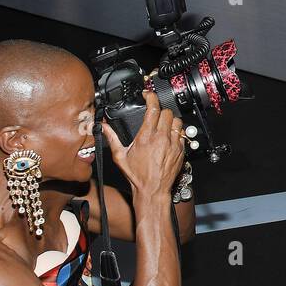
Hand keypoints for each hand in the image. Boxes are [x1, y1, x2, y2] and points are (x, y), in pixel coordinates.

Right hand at [99, 90, 184, 208]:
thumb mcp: (120, 156)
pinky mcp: (180, 150)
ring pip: (177, 121)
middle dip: (159, 110)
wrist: (153, 190)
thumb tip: (103, 127)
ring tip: (163, 124)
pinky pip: (182, 133)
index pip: (153, 109)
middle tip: (154, 114)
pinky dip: (176, 131)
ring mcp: (173, 143)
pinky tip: (169, 136)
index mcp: (146, 137)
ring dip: (170, 120)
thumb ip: (112, 138)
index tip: (148, 95)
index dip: (151, 97)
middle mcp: (161, 138)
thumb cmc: (137, 175)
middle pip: (166, 112)